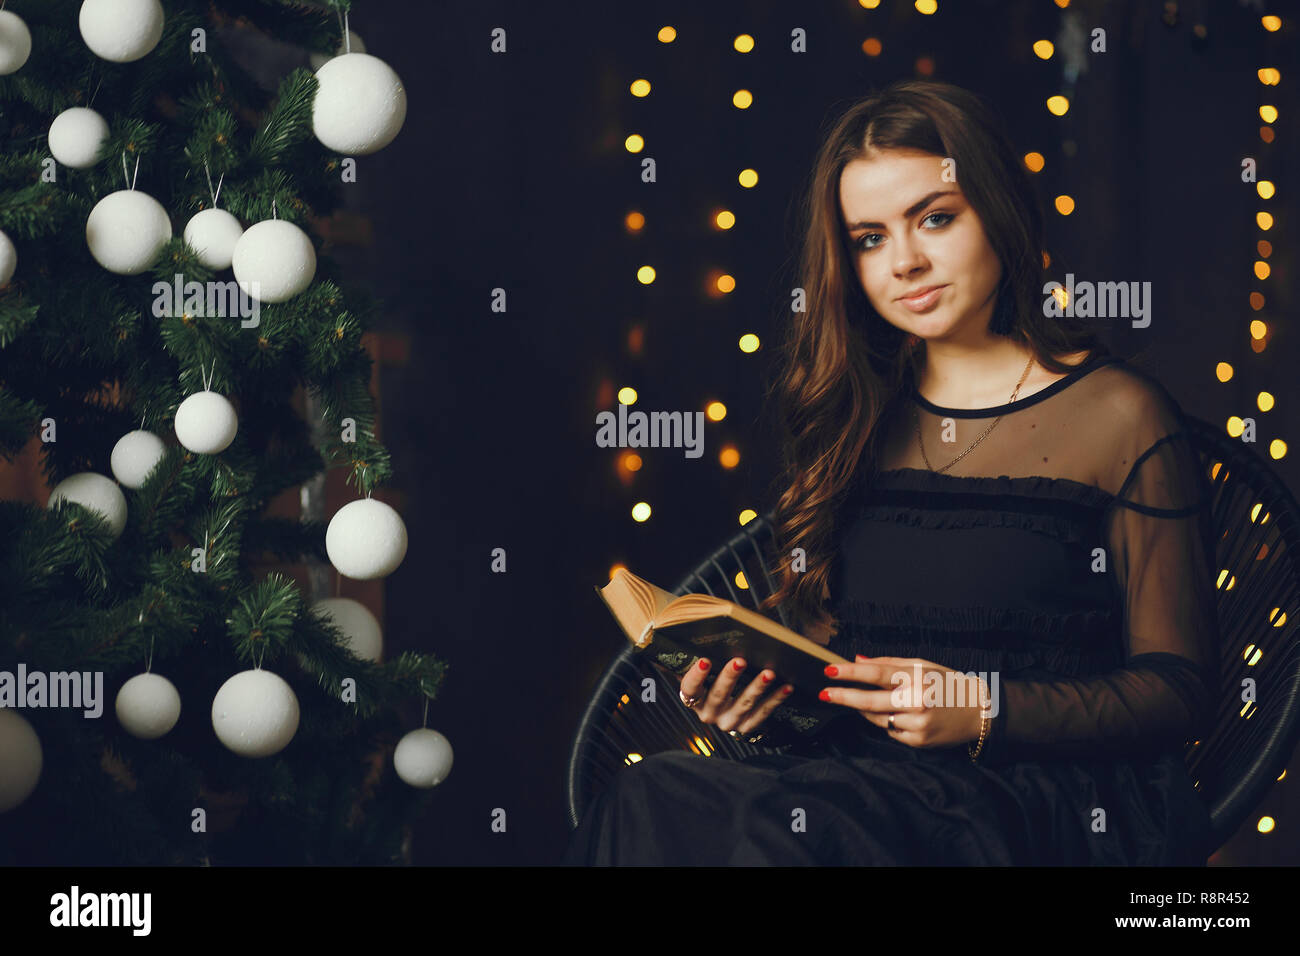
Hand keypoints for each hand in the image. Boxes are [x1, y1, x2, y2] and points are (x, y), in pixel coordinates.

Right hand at [678, 656, 792, 736]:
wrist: (724, 711)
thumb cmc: (711, 681)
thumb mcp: (702, 673)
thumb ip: (696, 658)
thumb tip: (697, 632)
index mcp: (694, 699)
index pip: (690, 688)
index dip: (696, 676)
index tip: (704, 660)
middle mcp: (709, 713)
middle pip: (718, 695)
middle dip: (729, 677)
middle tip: (740, 661)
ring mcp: (729, 722)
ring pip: (744, 704)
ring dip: (757, 687)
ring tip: (768, 673)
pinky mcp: (747, 726)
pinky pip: (763, 713)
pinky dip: (776, 699)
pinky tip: (786, 687)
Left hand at [818, 655, 988, 748]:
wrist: (978, 712)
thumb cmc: (947, 683)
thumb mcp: (922, 665)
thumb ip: (888, 663)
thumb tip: (857, 660)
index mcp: (918, 678)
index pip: (877, 674)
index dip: (850, 673)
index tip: (829, 670)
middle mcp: (917, 702)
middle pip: (870, 702)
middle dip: (843, 697)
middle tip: (824, 693)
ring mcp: (918, 724)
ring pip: (877, 719)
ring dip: (866, 710)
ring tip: (869, 700)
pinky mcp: (918, 742)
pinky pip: (890, 731)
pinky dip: (887, 722)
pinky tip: (898, 714)